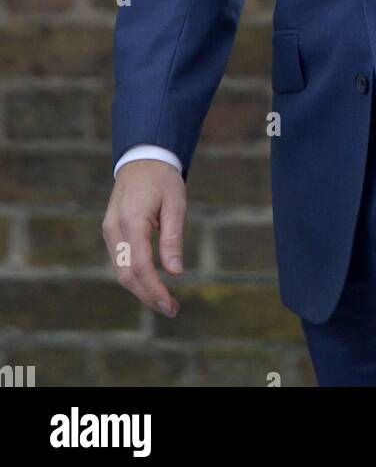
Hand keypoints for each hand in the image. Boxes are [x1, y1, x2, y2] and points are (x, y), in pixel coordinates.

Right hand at [102, 161, 185, 317]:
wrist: (142, 158)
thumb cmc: (163, 179)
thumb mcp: (175, 203)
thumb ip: (173, 237)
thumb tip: (175, 272)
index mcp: (131, 221)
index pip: (140, 266)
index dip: (155, 290)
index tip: (171, 305)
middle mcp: (114, 229)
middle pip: (127, 275)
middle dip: (148, 296)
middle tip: (172, 309)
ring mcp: (109, 231)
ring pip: (121, 271)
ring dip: (141, 289)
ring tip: (164, 301)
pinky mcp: (110, 232)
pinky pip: (120, 261)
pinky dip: (134, 276)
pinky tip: (151, 283)